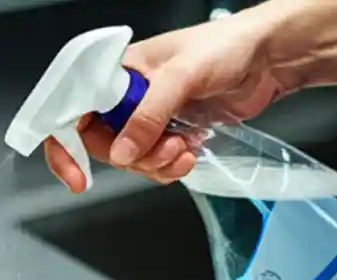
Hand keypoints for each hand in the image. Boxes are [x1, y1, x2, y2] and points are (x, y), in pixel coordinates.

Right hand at [47, 9, 293, 191]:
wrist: (270, 57)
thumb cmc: (226, 46)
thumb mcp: (181, 77)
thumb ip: (148, 116)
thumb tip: (121, 153)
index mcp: (116, 74)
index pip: (72, 111)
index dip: (66, 145)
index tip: (77, 176)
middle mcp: (125, 97)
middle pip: (102, 144)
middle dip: (132, 156)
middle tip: (164, 150)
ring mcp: (147, 117)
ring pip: (130, 158)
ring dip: (156, 163)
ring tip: (184, 149)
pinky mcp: (169, 132)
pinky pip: (154, 163)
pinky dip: (170, 166)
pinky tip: (191, 151)